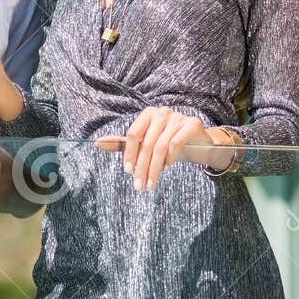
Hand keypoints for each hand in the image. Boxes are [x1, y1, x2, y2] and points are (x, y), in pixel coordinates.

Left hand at [97, 107, 225, 190]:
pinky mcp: (192, 124)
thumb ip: (125, 144)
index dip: (129, 154)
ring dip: (154, 169)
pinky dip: (170, 159)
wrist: (200, 144)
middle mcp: (163, 112)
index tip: (128, 172)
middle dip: (141, 167)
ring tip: (151, 184)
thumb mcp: (147, 144)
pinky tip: (167, 168)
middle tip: (139, 186)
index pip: (133, 134)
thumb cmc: (169, 144)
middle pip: (147, 143)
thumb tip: (98, 143)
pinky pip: (176, 144)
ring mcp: (178, 117)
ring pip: (160, 146)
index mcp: (148, 113)